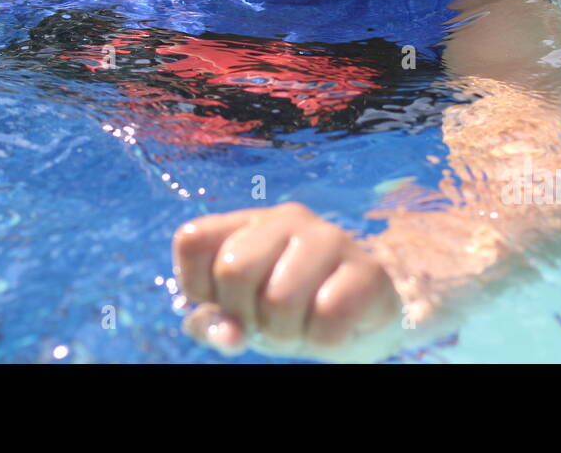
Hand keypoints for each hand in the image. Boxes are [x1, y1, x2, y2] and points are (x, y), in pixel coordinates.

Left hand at [173, 201, 411, 362]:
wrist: (365, 320)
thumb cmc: (294, 311)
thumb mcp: (244, 316)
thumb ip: (216, 322)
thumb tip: (228, 335)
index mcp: (250, 223)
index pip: (193, 239)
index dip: (198, 285)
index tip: (226, 303)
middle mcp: (288, 219)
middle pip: (234, 269)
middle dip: (246, 314)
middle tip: (269, 323)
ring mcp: (331, 239)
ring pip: (281, 298)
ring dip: (286, 333)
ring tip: (301, 328)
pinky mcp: (368, 271)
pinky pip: (328, 316)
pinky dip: (323, 340)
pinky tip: (332, 329)